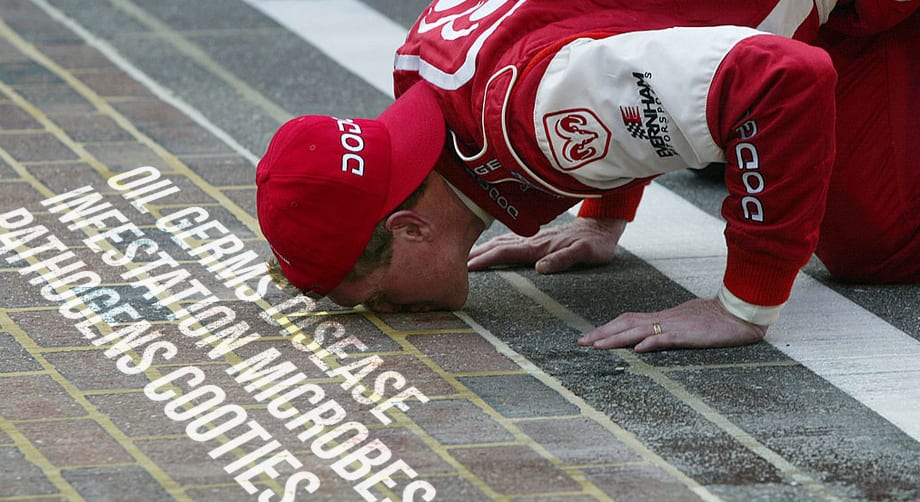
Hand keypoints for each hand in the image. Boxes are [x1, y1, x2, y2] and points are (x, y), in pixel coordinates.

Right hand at [468, 217, 626, 272]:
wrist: (603, 225)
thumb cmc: (596, 244)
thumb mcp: (585, 254)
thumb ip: (563, 259)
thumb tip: (541, 268)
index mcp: (538, 247)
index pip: (505, 253)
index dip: (485, 260)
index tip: (466, 267)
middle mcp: (532, 241)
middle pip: (497, 247)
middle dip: (475, 254)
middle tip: (454, 262)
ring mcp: (534, 239)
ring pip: (502, 243)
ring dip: (483, 249)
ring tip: (465, 256)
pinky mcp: (538, 239)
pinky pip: (511, 242)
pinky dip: (496, 245)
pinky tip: (491, 248)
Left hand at [577, 297, 767, 351]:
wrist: (739, 312)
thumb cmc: (715, 318)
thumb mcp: (686, 323)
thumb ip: (668, 330)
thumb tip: (648, 339)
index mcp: (662, 317)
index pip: (628, 320)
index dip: (607, 327)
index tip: (590, 337)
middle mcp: (663, 319)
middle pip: (625, 323)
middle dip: (601, 333)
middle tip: (581, 343)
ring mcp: (675, 326)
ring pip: (639, 330)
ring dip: (616, 338)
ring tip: (597, 346)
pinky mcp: (688, 335)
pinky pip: (666, 338)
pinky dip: (650, 343)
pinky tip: (637, 349)